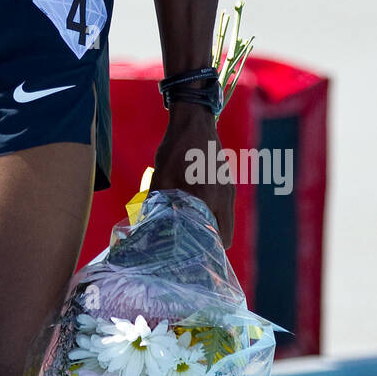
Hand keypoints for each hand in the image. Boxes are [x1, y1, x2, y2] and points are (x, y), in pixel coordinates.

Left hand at [149, 103, 234, 248]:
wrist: (194, 120)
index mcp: (211, 198)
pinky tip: (194, 207)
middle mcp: (225, 196)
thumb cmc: (176, 147)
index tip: (193, 255)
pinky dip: (212, 212)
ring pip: (224, 220)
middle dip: (209, 241)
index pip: (221, 238)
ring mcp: (229, 188)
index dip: (208, 249)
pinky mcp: (227, 180)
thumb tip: (148, 224)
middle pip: (224, 233)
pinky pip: (223, 206)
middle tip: (189, 245)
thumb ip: (157, 202)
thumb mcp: (161, 175)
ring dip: (210, 226)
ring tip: (189, 227)